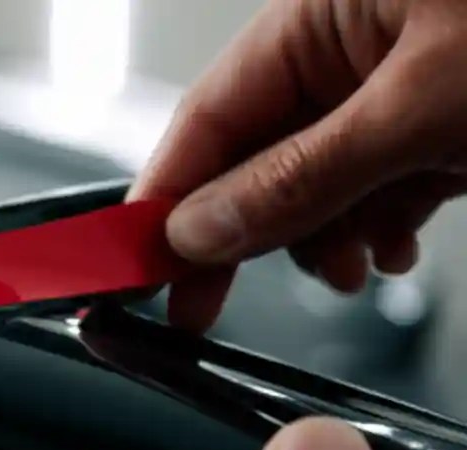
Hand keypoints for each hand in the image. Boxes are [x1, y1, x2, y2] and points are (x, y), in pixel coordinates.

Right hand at [129, 0, 466, 331]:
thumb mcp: (424, 108)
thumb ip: (306, 173)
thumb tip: (202, 228)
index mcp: (321, 15)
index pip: (208, 116)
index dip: (161, 197)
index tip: (128, 264)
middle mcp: (347, 50)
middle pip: (250, 160)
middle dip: (236, 236)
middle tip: (194, 306)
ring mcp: (393, 92)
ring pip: (311, 188)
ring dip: (321, 242)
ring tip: (347, 269)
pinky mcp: (435, 130)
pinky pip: (372, 193)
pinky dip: (374, 233)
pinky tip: (389, 250)